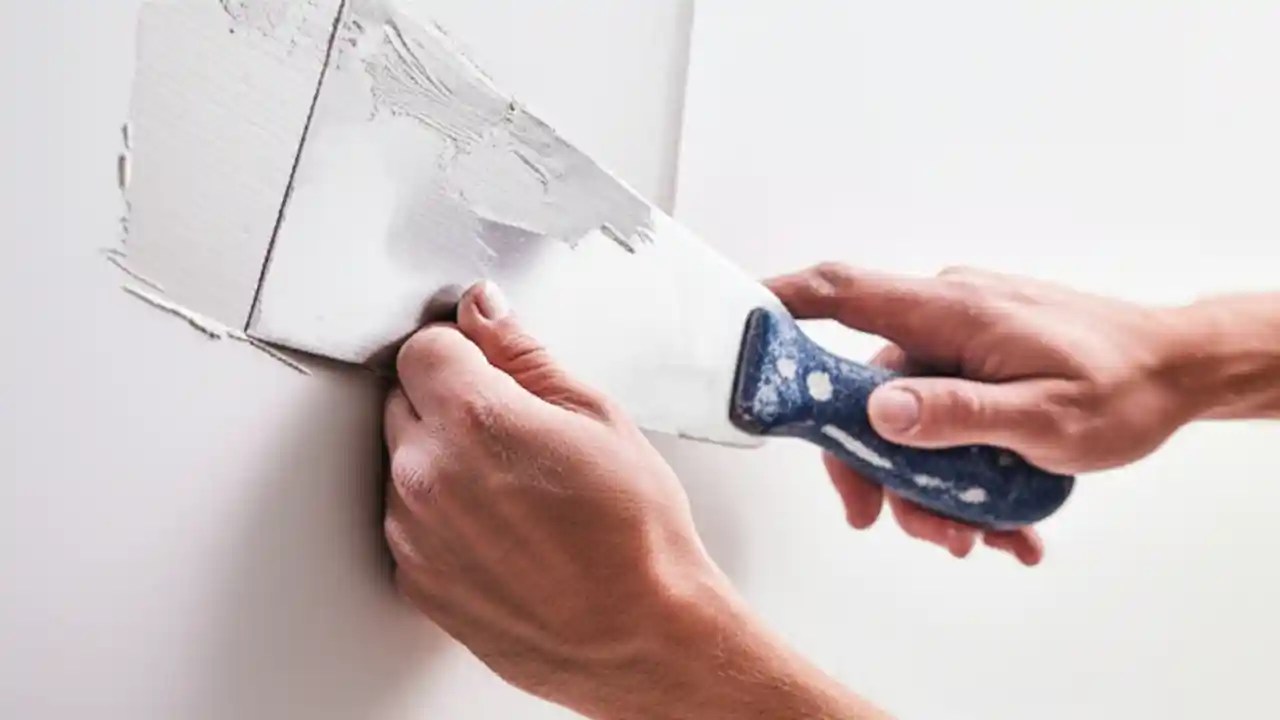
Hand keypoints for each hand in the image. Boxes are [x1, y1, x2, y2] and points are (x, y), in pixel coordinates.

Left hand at [383, 281, 718, 715]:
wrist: (641, 634)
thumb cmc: (635, 537)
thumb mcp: (597, 417)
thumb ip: (524, 355)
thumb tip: (485, 314)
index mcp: (475, 420)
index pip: (423, 347)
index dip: (460, 349)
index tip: (482, 362)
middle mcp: (428, 475)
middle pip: (404, 400)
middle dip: (449, 402)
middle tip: (514, 431)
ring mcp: (414, 533)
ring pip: (404, 463)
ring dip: (443, 462)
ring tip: (516, 490)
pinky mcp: (415, 579)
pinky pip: (410, 522)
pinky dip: (442, 516)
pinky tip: (502, 528)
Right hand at [766, 263, 1196, 565]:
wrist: (1181, 369)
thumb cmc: (1124, 385)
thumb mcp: (1043, 419)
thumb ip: (957, 414)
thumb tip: (879, 412)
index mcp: (950, 314)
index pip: (844, 294)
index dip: (780, 303)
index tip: (734, 324)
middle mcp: (945, 319)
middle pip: (867, 387)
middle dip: (872, 463)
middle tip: (889, 522)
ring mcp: (961, 340)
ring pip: (906, 415)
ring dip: (926, 482)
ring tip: (974, 536)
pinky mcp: (978, 362)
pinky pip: (943, 415)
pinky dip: (958, 468)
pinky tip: (999, 520)